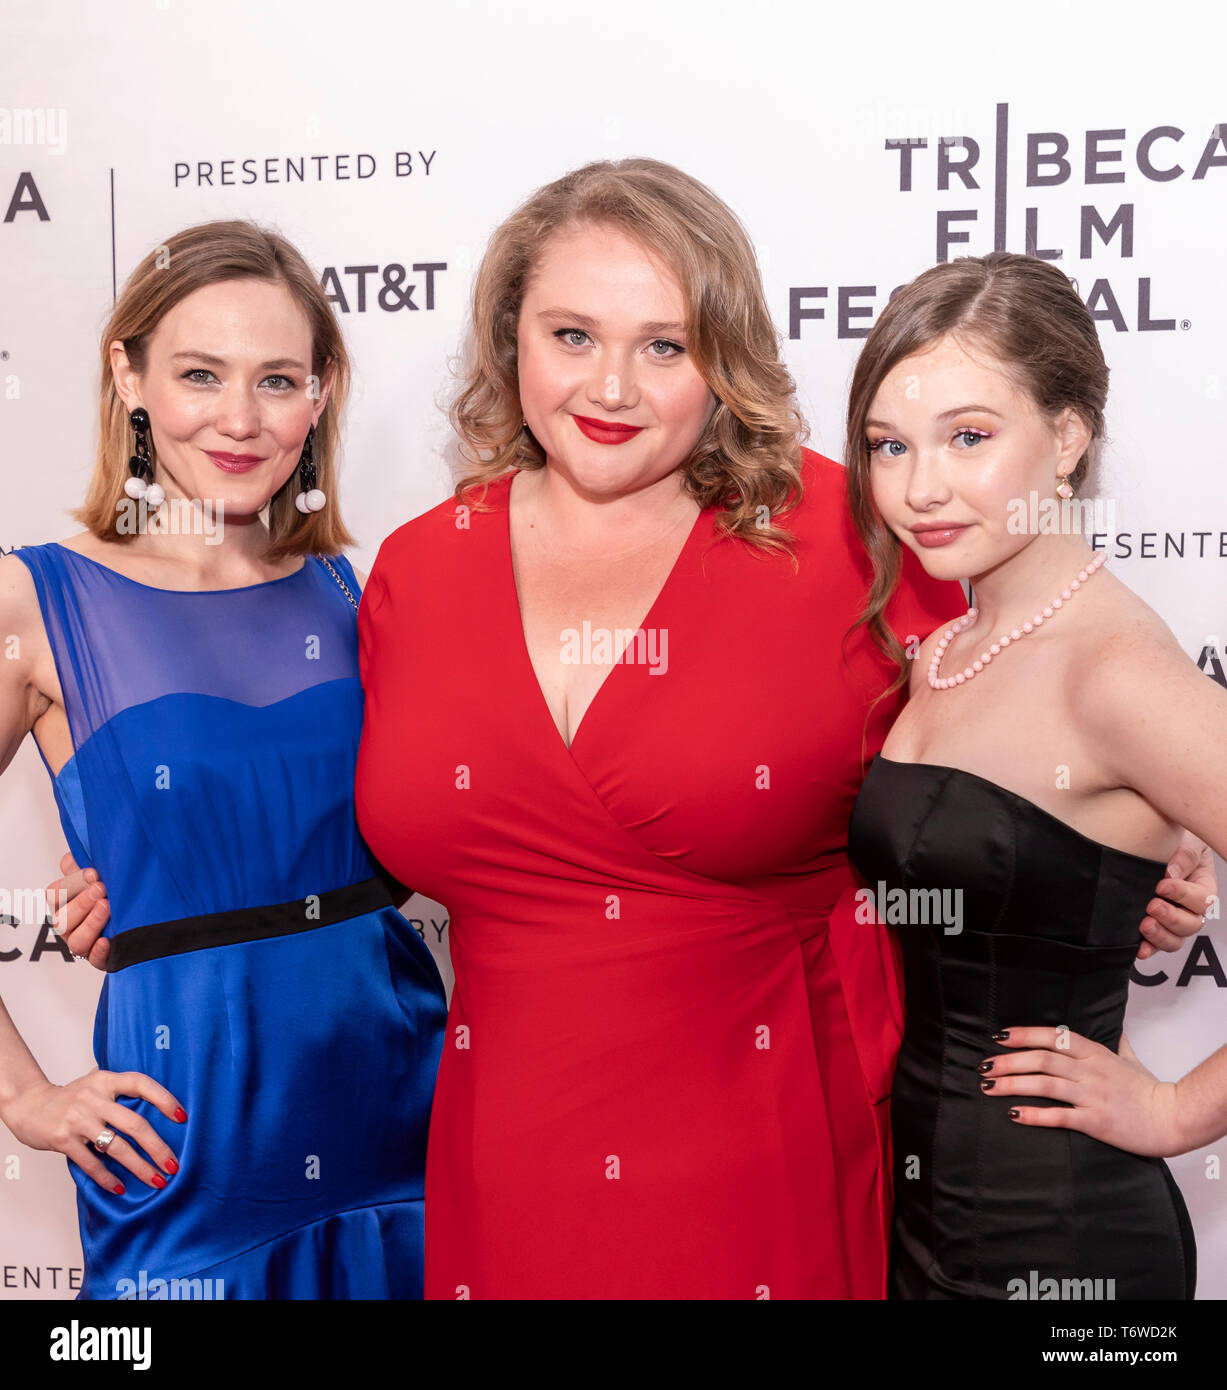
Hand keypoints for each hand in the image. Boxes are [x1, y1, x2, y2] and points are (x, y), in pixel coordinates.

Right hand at [4, 1068, 184, 1192]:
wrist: (29, 1105)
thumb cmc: (69, 1096)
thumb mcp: (94, 1082)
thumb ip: (120, 1087)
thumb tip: (156, 1095)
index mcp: (106, 1081)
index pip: (141, 1084)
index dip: (164, 1099)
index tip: (182, 1116)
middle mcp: (94, 1098)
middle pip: (134, 1124)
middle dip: (157, 1147)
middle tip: (173, 1165)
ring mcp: (78, 1120)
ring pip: (116, 1147)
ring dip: (139, 1167)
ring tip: (156, 1180)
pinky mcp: (63, 1140)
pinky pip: (91, 1162)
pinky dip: (106, 1177)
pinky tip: (120, 1187)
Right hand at [46, 851, 109, 970]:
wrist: (146, 911)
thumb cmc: (116, 889)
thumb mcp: (100, 870)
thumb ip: (82, 862)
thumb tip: (73, 858)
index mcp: (66, 902)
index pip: (54, 895)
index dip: (70, 884)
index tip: (93, 873)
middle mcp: (71, 925)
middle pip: (62, 919)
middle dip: (82, 902)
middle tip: (102, 888)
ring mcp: (85, 943)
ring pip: (76, 941)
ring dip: (90, 923)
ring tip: (107, 907)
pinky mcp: (101, 958)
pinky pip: (94, 960)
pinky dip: (99, 952)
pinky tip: (108, 941)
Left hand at [977, 1025, 1181, 1156]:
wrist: (1172, 1118)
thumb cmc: (1150, 1089)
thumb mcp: (1130, 1059)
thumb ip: (1116, 1043)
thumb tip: (1114, 1028)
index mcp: (1095, 1053)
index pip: (1053, 1037)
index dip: (1024, 1035)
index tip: (1000, 1037)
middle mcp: (1090, 1070)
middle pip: (1042, 1059)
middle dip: (1008, 1061)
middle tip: (984, 1066)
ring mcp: (1092, 1095)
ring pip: (1045, 1084)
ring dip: (1013, 1085)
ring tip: (989, 1088)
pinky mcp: (1095, 1121)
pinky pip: (1059, 1116)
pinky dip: (1034, 1114)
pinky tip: (1014, 1114)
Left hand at [1135, 829, 1217, 960]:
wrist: (1146, 839)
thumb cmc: (1173, 839)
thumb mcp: (1186, 840)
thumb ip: (1184, 855)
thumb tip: (1170, 874)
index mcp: (1203, 886)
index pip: (1203, 899)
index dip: (1184, 895)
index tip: (1162, 885)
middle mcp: (1190, 907)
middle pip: (1192, 925)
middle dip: (1172, 918)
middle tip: (1152, 905)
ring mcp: (1172, 920)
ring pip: (1176, 939)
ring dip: (1161, 936)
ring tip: (1144, 925)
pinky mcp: (1153, 928)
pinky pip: (1155, 945)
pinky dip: (1148, 948)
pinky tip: (1140, 949)